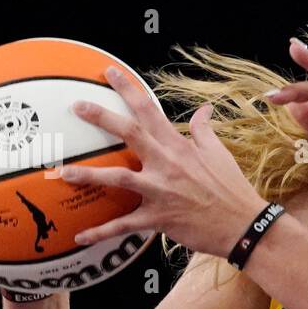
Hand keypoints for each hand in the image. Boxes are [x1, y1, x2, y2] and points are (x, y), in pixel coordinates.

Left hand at [60, 66, 265, 257]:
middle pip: (129, 134)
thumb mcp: (220, 154)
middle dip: (101, 117)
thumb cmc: (233, 189)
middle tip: (76, 106)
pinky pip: (124, 225)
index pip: (150, 110)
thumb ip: (205, 130)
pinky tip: (80, 236)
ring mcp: (160, 191)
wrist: (244, 224)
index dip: (128, 89)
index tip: (109, 73)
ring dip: (89, 175)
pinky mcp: (158, 218)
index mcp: (179, 146)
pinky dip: (101, 232)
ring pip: (118, 178)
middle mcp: (167, 164)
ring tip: (63, 172)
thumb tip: (203, 111)